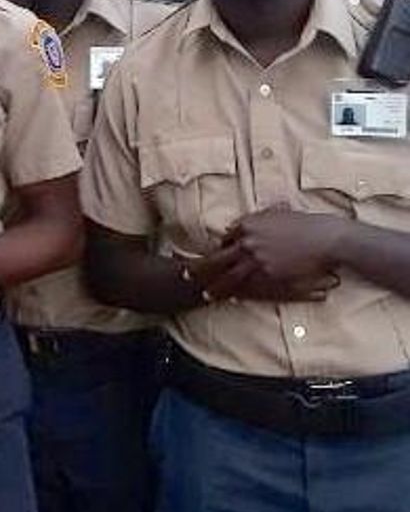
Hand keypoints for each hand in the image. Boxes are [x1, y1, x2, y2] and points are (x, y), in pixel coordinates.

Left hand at [191, 207, 344, 301]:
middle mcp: (248, 242)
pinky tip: (230, 298)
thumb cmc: (307, 224)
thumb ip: (259, 218)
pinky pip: (249, 285)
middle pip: (218, 257)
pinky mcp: (269, 274)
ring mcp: (257, 259)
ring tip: (204, 293)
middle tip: (185, 273)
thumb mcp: (279, 213)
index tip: (211, 254)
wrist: (328, 238)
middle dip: (200, 267)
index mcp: (249, 224)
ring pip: (230, 275)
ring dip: (215, 285)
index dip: (220, 247)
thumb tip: (245, 222)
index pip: (227, 238)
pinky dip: (238, 292)